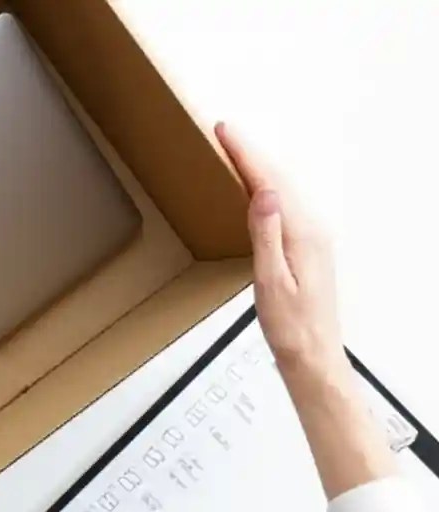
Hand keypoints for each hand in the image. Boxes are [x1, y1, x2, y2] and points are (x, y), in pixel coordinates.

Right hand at [214, 122, 349, 386]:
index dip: (245, 153)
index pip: (270, 182)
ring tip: (235, 152)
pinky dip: (268, 188)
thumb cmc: (289, 326)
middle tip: (224, 132)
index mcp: (302, 233)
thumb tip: (266, 192)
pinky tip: (256, 190)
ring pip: (284, 190)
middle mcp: (313, 229)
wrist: (313, 355)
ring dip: (260, 167)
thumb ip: (267, 235)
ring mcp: (314, 237)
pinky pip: (287, 206)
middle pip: (280, 179)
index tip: (225, 130)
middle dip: (251, 152)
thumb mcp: (271, 281)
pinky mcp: (309, 247)